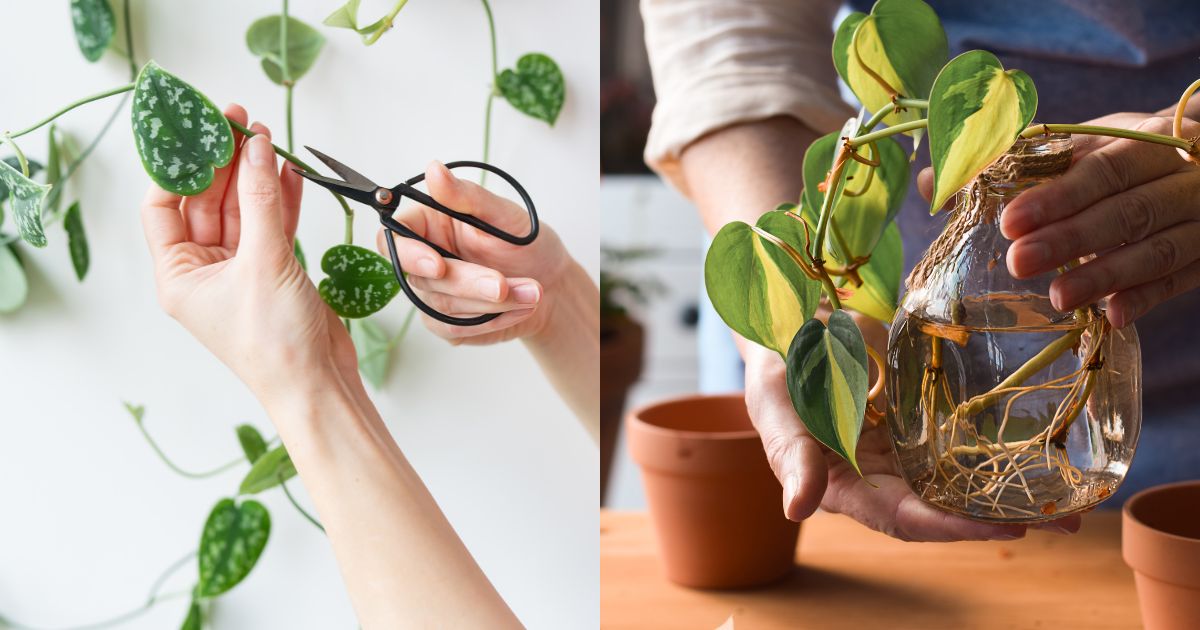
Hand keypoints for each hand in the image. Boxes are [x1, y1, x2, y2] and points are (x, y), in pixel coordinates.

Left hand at [141, 104, 358, 399]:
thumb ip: (261, 201)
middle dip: (223, 162)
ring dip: (253, 176)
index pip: (162, 206)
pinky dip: (280, 199)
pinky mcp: (274, 272)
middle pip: (205, 201)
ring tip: (266, 137)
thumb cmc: (276, 345)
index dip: (179, 167)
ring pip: (242, 210)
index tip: (199, 132)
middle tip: (239, 124)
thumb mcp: (264, 262)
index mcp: (178, 275)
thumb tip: (255, 148)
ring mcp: (240, 270)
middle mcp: (203, 271)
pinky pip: (271, 225)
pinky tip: (286, 170)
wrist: (318, 384)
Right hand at [375, 161, 571, 344]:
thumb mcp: (505, 215)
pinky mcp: (445, 322)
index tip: (439, 264)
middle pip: (420, 277)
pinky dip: (491, 321)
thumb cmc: (528, 245)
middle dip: (468, 283)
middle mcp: (424, 257)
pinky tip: (519, 306)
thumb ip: (467, 196)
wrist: (553, 286)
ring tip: (531, 291)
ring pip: (442, 306)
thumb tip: (434, 169)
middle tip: (504, 284)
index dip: (408, 253)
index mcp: (429, 223)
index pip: (394, 237)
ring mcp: (432, 292)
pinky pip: (455, 329)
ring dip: (491, 303)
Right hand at [744, 309, 1080, 540]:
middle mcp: (882, 478)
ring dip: (1016, 492)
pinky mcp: (922, 421)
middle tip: (1069, 523)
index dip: (952, 526)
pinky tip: (1047, 451)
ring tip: (1077, 502)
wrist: (790, 325)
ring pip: (964, 480)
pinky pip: (965, 440)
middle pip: (947, 509)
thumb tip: (797, 510)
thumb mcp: (774, 409)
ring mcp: (905, 451)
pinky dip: (1003, 450)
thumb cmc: (774, 370)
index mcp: (845, 487)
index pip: (903, 517)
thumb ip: (791, 458)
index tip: (1007, 527)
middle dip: (1004, 519)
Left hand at [918, 113, 1199, 328]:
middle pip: (1127, 211)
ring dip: (1105, 275)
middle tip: (1019, 262)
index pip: (1101, 168)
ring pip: (1157, 249)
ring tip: (1056, 298)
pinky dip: (1146, 298)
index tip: (1008, 221)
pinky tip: (1112, 316)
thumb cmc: (1120, 158)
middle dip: (1072, 239)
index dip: (1056, 196)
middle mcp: (1180, 177)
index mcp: (1144, 139)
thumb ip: (1008, 164)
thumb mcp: (1076, 149)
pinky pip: (1180, 280)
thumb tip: (930, 183)